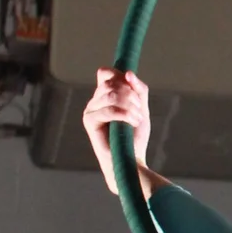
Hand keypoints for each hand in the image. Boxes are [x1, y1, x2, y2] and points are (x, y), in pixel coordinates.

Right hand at [83, 66, 152, 194]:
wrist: (129, 160)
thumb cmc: (134, 137)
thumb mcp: (141, 108)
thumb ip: (138, 90)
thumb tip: (128, 73)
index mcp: (105, 95)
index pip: (106, 72)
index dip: (120, 76)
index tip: (134, 92)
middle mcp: (95, 100)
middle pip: (112, 83)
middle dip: (131, 95)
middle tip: (140, 111)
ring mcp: (90, 110)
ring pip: (111, 95)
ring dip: (130, 106)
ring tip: (137, 119)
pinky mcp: (89, 121)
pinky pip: (108, 109)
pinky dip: (124, 114)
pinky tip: (133, 122)